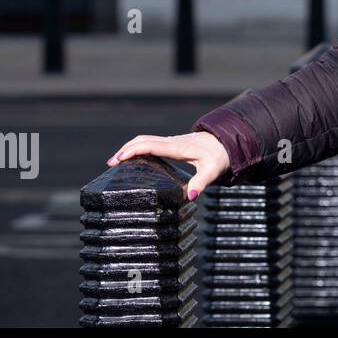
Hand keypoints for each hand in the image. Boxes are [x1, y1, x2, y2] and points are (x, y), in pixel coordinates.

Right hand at [105, 131, 231, 199]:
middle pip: (143, 140)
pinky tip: (133, 160)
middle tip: (111, 164)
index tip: (118, 159)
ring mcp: (171, 142)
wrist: (226, 142)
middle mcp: (171, 142)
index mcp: (177, 147)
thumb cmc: (219, 156)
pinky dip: (138, 148)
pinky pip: (151, 143)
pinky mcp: (172, 145)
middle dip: (125, 149)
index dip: (133, 150)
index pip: (150, 144)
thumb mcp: (212, 171)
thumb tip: (190, 197)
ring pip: (145, 140)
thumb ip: (201, 183)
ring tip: (116, 162)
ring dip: (130, 148)